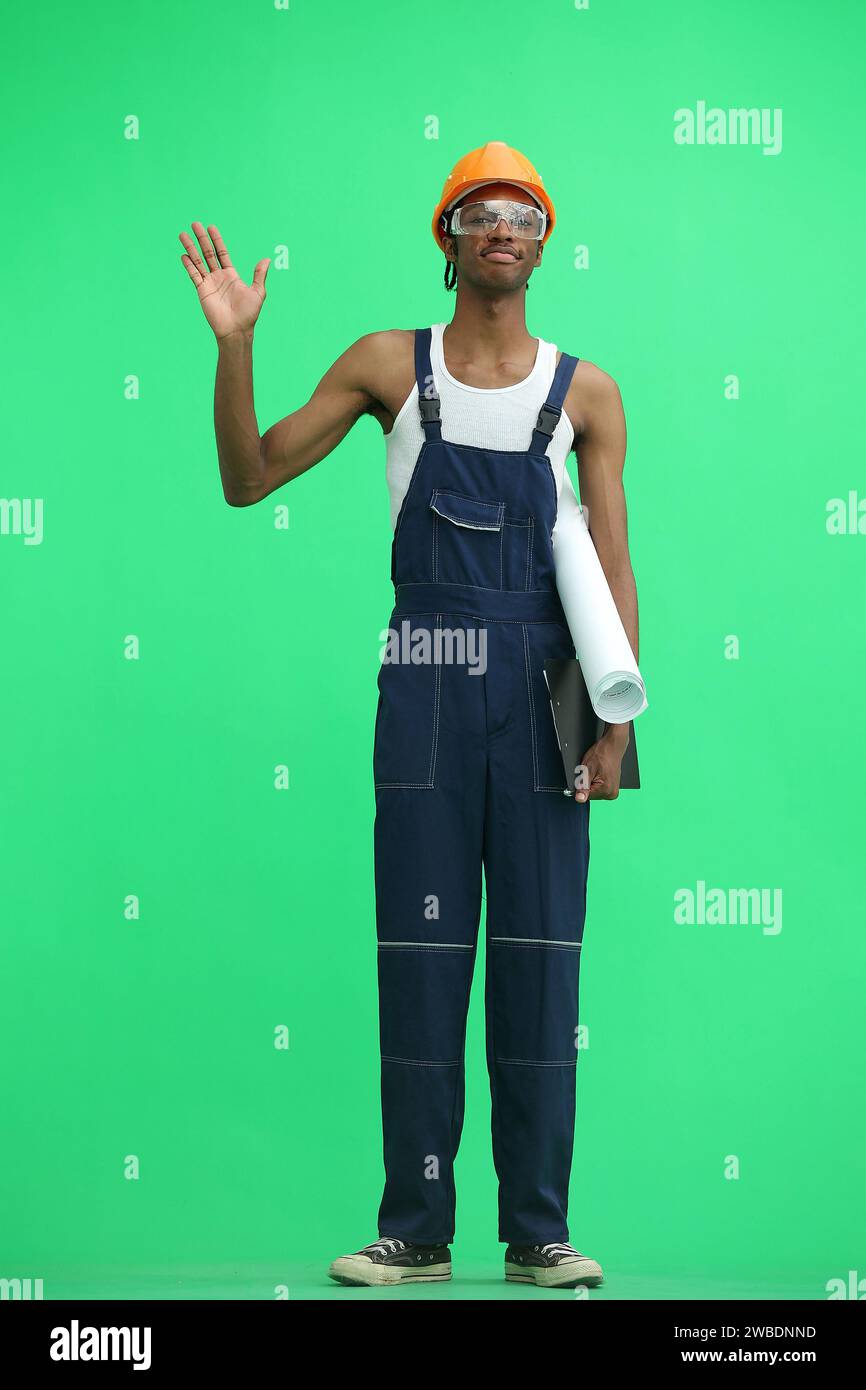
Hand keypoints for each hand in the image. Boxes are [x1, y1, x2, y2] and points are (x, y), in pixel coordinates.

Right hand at [179, 222, 269, 340]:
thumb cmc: (249, 314)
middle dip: (202, 239)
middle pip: (208, 253)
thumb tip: (267, 259)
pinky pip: (194, 275)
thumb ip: (259, 275)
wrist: (236, 330)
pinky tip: (183, 254)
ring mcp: (209, 283)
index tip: (211, 228)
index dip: (217, 240)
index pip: (222, 253)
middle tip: (195, 223)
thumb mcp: (258, 292)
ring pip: (198, 261)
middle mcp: (219, 277)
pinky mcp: (202, 291)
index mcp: (231, 275)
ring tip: (183, 234)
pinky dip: (188, 265)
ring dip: (191, 248)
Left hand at [573, 728, 627, 801]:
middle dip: (587, 784)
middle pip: (590, 795)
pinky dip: (596, 781)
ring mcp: (614, 791)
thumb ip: (583, 786)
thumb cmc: (602, 753)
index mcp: (606, 790)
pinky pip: (599, 788)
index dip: (581, 785)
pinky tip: (599, 773)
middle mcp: (612, 793)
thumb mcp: (587, 769)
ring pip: (594, 792)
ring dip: (592, 782)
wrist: (613, 746)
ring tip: (596, 771)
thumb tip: (579, 799)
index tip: (585, 775)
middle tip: (592, 771)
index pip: (585, 796)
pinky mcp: (613, 788)